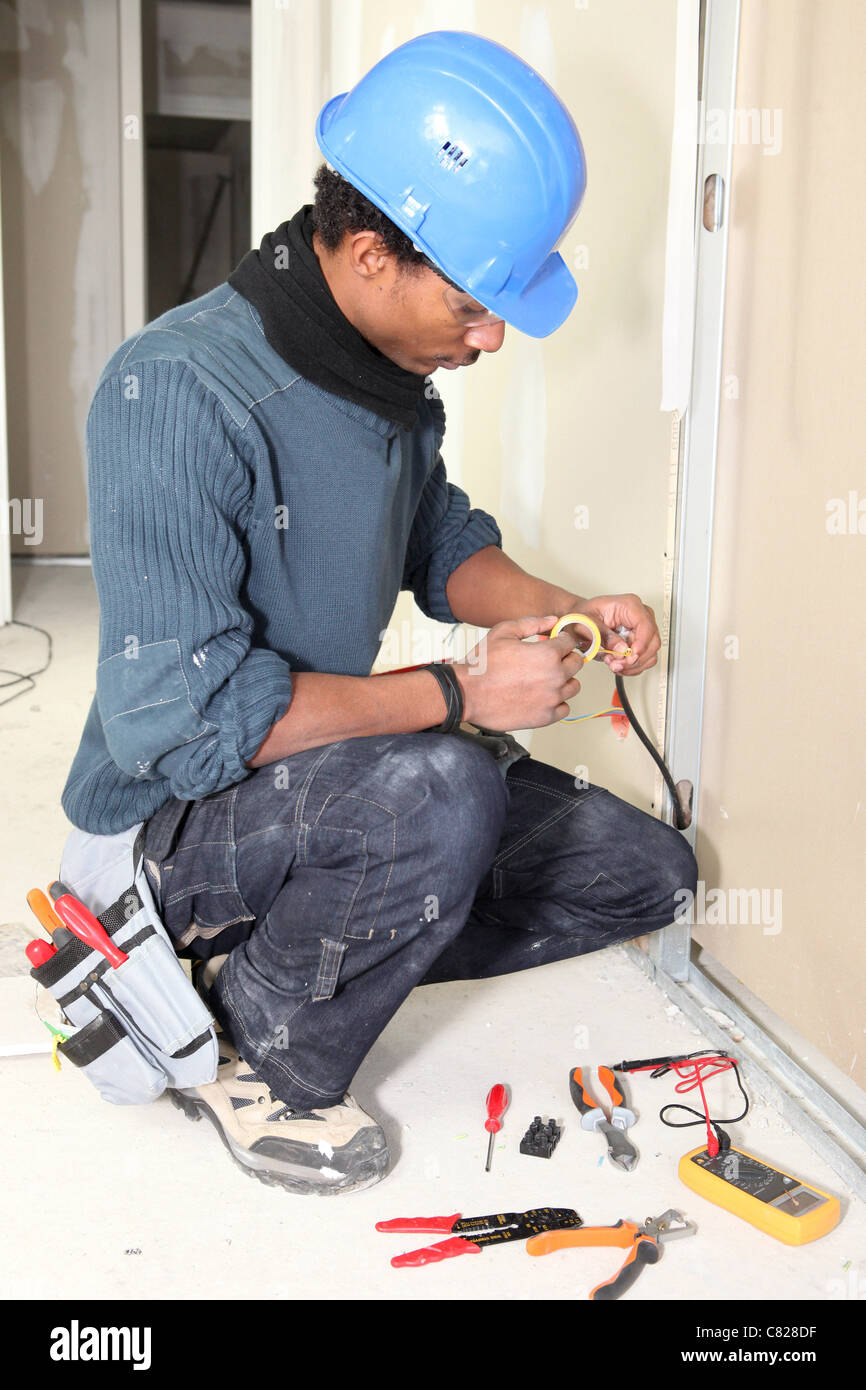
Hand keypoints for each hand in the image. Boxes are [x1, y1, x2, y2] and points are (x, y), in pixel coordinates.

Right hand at [453, 615, 582, 728]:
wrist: (466, 694)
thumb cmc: (482, 664)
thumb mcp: (504, 632)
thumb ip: (532, 623)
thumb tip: (553, 620)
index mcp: (548, 653)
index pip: (569, 642)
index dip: (560, 641)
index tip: (552, 644)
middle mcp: (555, 676)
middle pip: (576, 663)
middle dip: (564, 658)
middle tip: (547, 661)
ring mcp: (552, 699)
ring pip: (574, 686)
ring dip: (563, 680)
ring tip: (544, 680)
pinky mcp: (545, 717)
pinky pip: (564, 708)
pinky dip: (557, 702)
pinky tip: (542, 697)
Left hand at [562, 594, 659, 675]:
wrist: (579, 621)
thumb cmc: (583, 617)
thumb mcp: (587, 624)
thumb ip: (603, 636)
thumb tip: (622, 649)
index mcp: (629, 605)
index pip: (646, 626)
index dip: (641, 644)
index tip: (631, 657)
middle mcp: (640, 616)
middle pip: (652, 643)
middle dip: (634, 659)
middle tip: (615, 664)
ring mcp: (642, 630)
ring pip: (650, 654)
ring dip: (631, 665)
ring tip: (612, 663)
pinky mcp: (640, 643)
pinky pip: (644, 660)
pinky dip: (631, 667)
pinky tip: (617, 664)